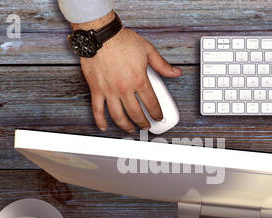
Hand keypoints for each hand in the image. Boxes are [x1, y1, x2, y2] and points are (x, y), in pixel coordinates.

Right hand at [74, 13, 180, 132]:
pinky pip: (97, 109)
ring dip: (125, 125)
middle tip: (146, 125)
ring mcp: (109, 90)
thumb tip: (176, 72)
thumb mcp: (148, 50)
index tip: (159, 117)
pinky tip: (104, 127)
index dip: (157, 113)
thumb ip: (162, 65)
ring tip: (130, 129)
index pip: (152, 104)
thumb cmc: (122, 40)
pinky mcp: (96, 88)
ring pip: (118, 115)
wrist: (100, 34)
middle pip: (136, 113)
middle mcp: (124, 88)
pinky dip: (100, 120)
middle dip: (143, 122)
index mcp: (139, 80)